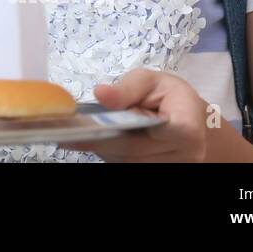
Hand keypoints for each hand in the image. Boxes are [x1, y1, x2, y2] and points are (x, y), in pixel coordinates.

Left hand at [64, 68, 209, 161]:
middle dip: (100, 141)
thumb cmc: (168, 94)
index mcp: (186, 128)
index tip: (89, 126)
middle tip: (66, 133)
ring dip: (102, 149)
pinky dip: (110, 153)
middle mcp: (184, 155)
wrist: (186, 117)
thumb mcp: (150, 80)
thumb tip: (100, 93)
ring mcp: (174, 168)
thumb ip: (127, 88)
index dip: (122, 131)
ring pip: (129, 162)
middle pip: (135, 152)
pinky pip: (130, 165)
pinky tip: (94, 141)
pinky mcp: (162, 172)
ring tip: (76, 135)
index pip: (156, 133)